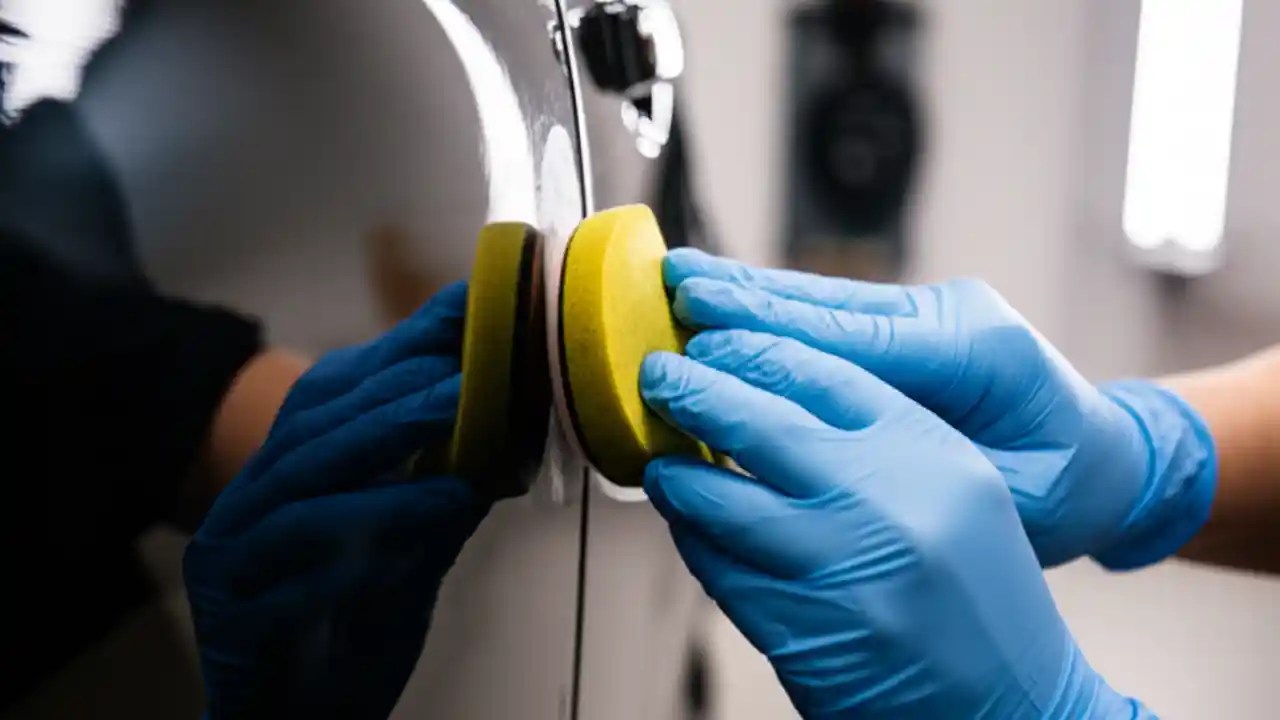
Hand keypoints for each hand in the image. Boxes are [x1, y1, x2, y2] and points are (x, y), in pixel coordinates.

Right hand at [183, 282, 488, 719]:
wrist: (297, 717)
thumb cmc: (350, 625)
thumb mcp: (412, 549)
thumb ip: (442, 489)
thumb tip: (505, 432)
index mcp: (285, 472)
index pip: (333, 394)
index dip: (394, 355)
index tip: (458, 320)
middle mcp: (248, 505)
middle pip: (313, 435)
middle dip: (391, 405)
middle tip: (463, 385)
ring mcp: (231, 563)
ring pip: (299, 502)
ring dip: (382, 484)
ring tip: (455, 478)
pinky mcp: (234, 624)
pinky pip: (290, 588)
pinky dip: (353, 568)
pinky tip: (410, 559)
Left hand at [640, 331, 1152, 718]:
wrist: (1007, 707)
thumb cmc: (978, 595)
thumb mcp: (957, 491)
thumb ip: (878, 440)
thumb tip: (769, 395)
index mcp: (929, 452)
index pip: (820, 374)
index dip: (752, 350)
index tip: (711, 340)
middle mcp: (883, 501)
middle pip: (759, 423)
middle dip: (694, 392)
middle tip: (659, 376)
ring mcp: (837, 567)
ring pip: (721, 501)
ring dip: (678, 478)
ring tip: (664, 467)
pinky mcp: (797, 629)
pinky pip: (719, 571)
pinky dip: (696, 544)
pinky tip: (691, 530)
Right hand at [662, 249, 1216, 569]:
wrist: (1106, 459)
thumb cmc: (1063, 490)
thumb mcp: (1006, 498)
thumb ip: (918, 464)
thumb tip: (819, 454)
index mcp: (977, 354)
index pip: (851, 340)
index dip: (769, 331)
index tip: (700, 322)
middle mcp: (949, 318)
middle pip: (827, 304)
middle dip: (743, 296)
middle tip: (671, 284)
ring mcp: (931, 313)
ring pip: (824, 299)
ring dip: (750, 291)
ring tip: (683, 277)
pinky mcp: (914, 324)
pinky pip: (836, 313)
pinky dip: (778, 308)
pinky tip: (731, 299)